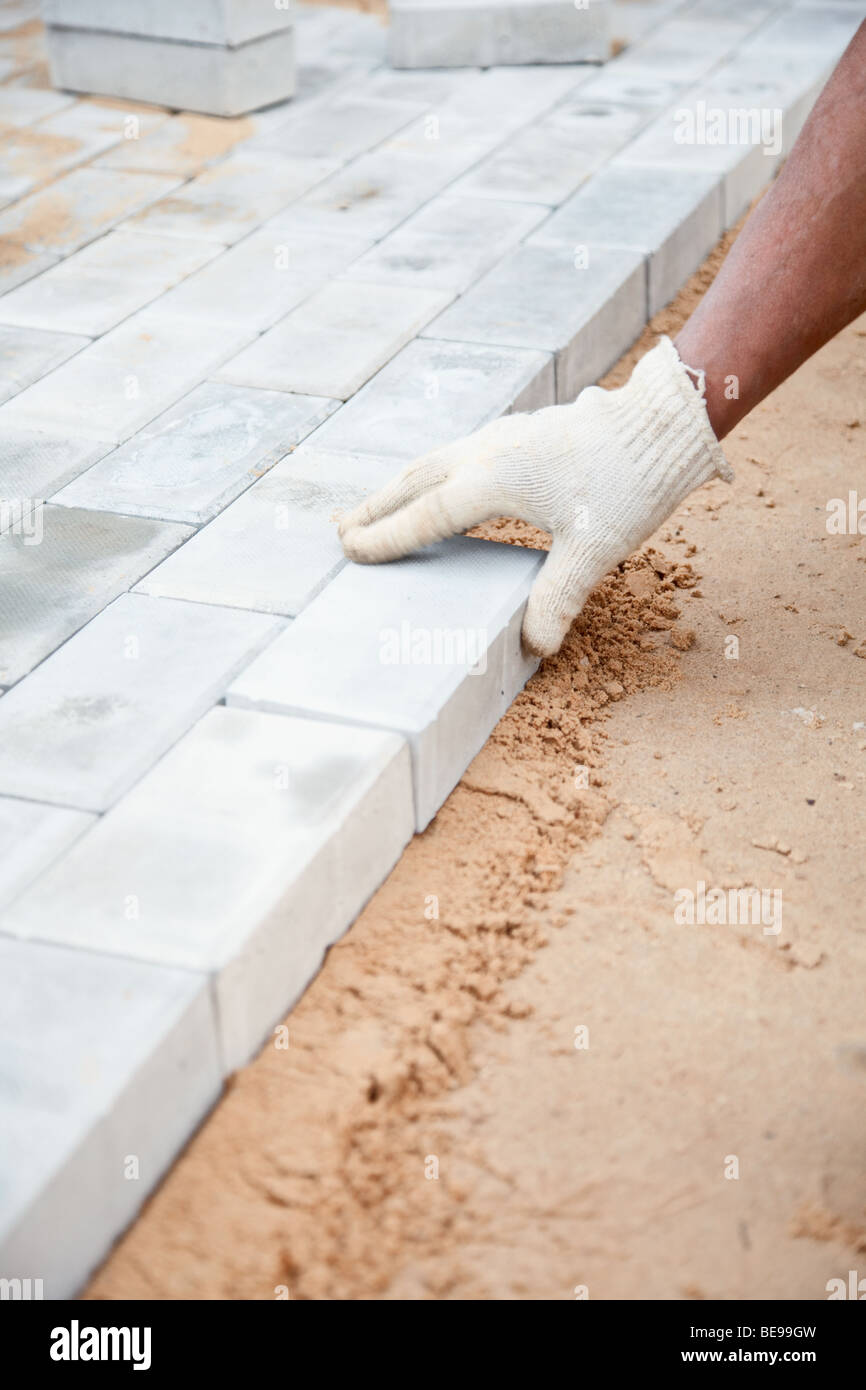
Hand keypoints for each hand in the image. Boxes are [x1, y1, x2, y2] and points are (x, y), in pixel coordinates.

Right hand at [339, 336, 731, 656]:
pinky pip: (456, 454)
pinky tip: (438, 487)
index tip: (352, 552)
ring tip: (373, 507)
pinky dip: (431, 474)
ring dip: (399, 487)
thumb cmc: (628, 482)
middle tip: (339, 531)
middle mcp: (487, 453)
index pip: (426, 517)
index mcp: (494, 481)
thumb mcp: (595, 549)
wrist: (662, 424)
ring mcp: (502, 437)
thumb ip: (558, 597)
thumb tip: (534, 645)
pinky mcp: (519, 433)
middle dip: (375, 507)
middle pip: (414, 482)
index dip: (387, 537)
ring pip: (433, 463)